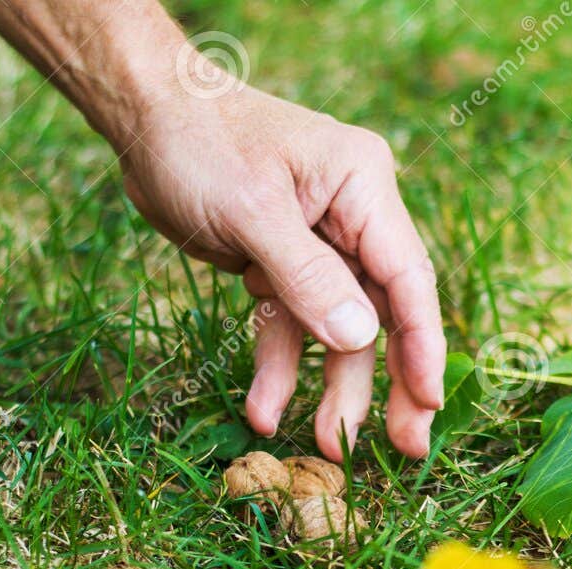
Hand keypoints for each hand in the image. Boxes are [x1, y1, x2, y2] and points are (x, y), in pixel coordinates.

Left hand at [120, 85, 445, 459]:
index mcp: (363, 187)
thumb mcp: (252, 212)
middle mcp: (352, 216)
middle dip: (392, 382)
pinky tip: (263, 411)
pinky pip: (289, 326)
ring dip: (330, 387)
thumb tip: (361, 339)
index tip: (431, 402)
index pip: (407, 277)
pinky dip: (278, 367)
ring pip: (337, 330)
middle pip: (384, 313)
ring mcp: (318, 244)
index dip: (423, 345)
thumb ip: (307, 277)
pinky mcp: (280, 265)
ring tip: (328, 447)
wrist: (140, 116)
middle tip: (407, 449)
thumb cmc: (199, 142)